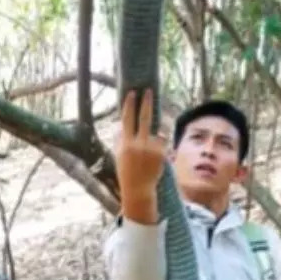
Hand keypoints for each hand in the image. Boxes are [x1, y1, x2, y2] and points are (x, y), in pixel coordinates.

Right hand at [115, 89, 166, 208]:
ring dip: (153, 139)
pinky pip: (162, 142)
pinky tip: (154, 159)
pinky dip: (159, 146)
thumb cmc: (127, 171)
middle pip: (144, 118)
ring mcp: (151, 148)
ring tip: (147, 155)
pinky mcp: (162, 153)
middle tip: (149, 91)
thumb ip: (121, 140)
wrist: (139, 188)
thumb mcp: (118, 155)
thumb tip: (121, 126)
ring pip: (156, 133)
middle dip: (146, 103)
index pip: (127, 119)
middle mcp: (138, 143)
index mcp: (125, 143)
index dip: (129, 105)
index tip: (132, 93)